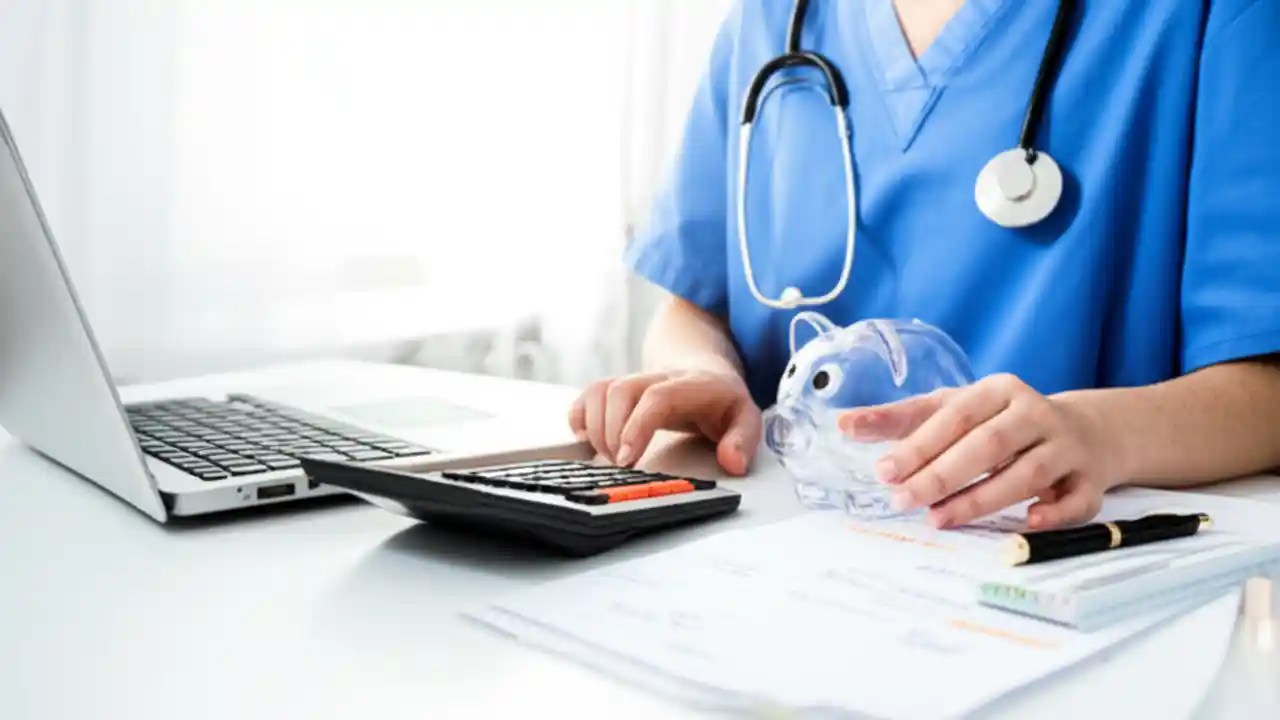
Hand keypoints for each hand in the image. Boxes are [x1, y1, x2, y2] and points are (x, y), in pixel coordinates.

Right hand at [568, 368, 761, 474]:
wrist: (707, 371)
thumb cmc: (723, 400)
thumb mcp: (747, 418)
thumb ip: (743, 440)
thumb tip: (732, 462)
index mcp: (692, 385)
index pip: (657, 397)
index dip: (636, 426)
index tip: (626, 459)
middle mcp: (659, 377)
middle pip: (621, 390)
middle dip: (610, 431)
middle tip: (619, 464)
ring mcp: (636, 380)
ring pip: (601, 389)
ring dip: (594, 426)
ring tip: (606, 456)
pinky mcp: (619, 387)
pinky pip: (590, 393)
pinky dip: (580, 415)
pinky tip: (587, 440)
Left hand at [837, 374, 1124, 529]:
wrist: (1084, 431)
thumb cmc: (1001, 422)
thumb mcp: (954, 410)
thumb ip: (901, 419)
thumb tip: (844, 424)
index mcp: (999, 390)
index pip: (955, 416)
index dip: (920, 445)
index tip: (885, 470)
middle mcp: (1035, 414)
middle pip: (988, 444)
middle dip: (942, 475)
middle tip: (903, 500)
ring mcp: (1067, 447)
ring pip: (1028, 474)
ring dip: (982, 499)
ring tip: (938, 519)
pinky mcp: (1091, 481)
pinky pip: (1077, 500)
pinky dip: (1053, 514)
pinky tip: (1025, 524)